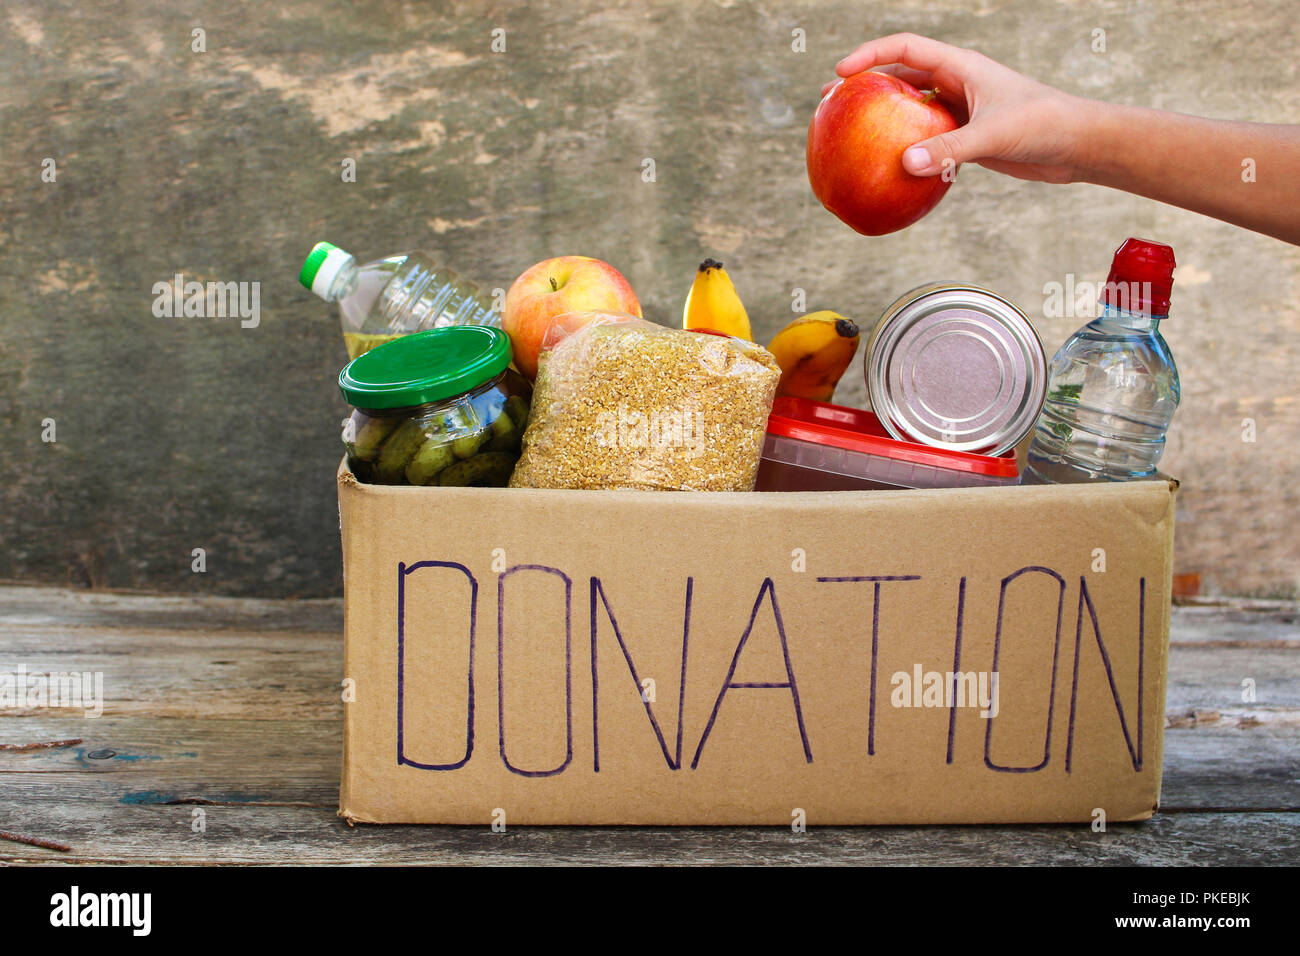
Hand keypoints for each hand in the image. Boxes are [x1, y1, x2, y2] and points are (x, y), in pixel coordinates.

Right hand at [826, 33, 1090, 183]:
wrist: (1076, 144)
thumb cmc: (1043, 126)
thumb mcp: (994, 135)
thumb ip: (949, 149)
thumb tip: (905, 165)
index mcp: (961, 66)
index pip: (906, 50)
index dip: (871, 56)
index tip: (842, 74)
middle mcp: (957, 83)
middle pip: (900, 77)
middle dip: (864, 86)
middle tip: (829, 102)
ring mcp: (960, 110)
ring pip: (910, 111)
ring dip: (881, 120)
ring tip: (849, 136)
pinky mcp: (966, 137)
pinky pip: (925, 141)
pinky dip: (904, 152)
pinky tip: (886, 171)